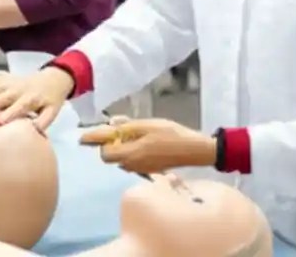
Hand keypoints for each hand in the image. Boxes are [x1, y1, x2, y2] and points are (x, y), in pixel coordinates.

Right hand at [0, 68, 73, 131]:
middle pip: (1, 98)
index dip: (9, 113)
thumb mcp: (52, 112)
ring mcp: (9, 81)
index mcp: (31, 98)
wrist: (52, 78)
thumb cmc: (50, 100)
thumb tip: (35, 133)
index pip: (19, 106)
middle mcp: (18, 88)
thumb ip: (43, 122)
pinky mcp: (4, 76)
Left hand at [79, 118, 216, 173]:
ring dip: (122, 148)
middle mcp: (133, 165)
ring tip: (134, 133)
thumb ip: (126, 127)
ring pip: (122, 160)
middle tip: (120, 130)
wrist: (193, 150)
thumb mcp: (147, 125)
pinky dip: (132, 152)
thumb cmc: (170, 134)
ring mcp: (142, 169)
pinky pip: (133, 162)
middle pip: (112, 158)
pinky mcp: (150, 169)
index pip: (105, 154)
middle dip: (112, 145)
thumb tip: (109, 126)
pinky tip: (144, 141)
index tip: (101, 134)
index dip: (101, 143)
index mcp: (130, 154)